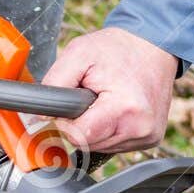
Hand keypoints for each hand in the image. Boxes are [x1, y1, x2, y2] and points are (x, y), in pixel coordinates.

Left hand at [42, 27, 180, 152]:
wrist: (154, 46)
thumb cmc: (117, 48)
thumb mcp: (78, 53)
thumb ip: (54, 83)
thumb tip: (39, 116)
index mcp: (124, 109)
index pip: (78, 136)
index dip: (67, 122)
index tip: (72, 104)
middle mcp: (140, 128)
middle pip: (88, 144)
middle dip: (81, 123)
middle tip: (92, 96)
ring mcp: (147, 136)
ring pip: (100, 146)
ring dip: (95, 127)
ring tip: (106, 100)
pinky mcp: (151, 139)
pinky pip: (115, 144)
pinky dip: (109, 129)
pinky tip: (116, 109)